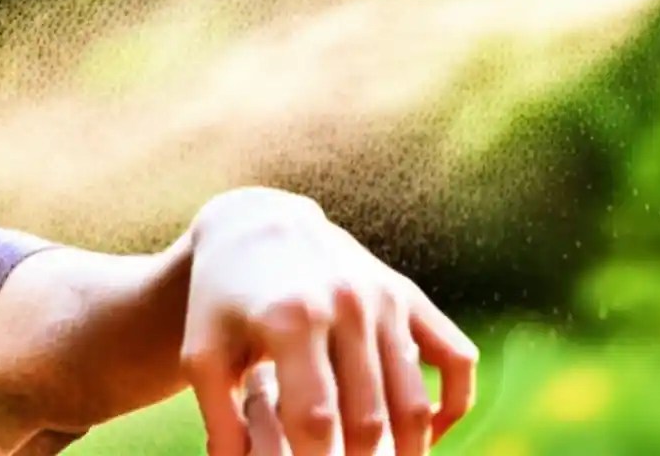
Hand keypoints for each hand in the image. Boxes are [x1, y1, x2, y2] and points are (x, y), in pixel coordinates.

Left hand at [180, 187, 477, 455]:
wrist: (258, 226)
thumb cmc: (221, 301)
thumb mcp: (203, 354)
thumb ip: (219, 420)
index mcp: (292, 320)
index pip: (315, 418)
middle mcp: (346, 304)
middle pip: (368, 416)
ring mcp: (384, 299)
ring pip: (412, 399)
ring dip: (406, 452)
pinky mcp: (408, 297)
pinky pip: (456, 357)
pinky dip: (453, 404)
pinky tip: (428, 433)